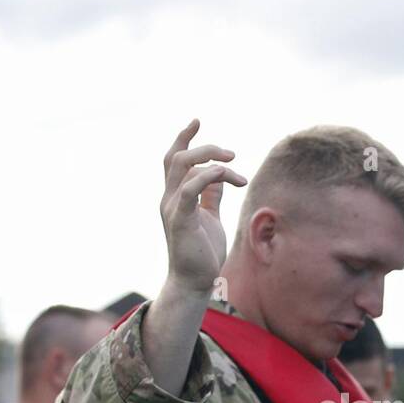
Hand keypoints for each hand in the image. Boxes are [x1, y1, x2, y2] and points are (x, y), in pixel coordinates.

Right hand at [160, 119, 247, 295]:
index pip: (173, 159)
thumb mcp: (210, 217)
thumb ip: (211, 196)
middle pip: (176, 157)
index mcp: (175, 196)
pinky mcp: (180, 220)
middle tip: (232, 153)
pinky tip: (229, 177)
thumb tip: (220, 177)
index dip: (183, 138)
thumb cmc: (203, 252)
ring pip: (182, 166)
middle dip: (203, 146)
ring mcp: (173, 208)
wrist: (195, 281)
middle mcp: (169, 198)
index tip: (197, 121)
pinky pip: (190, 188)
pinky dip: (208, 175)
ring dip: (210, 158)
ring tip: (235, 164)